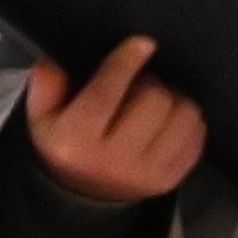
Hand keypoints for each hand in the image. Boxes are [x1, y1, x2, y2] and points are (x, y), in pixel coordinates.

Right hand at [24, 37, 207, 209]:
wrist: (85, 194)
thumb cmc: (66, 142)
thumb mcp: (42, 116)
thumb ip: (44, 86)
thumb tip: (52, 64)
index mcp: (76, 140)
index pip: (106, 94)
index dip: (127, 63)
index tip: (143, 42)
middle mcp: (113, 159)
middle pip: (153, 101)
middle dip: (150, 83)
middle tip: (140, 85)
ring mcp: (145, 173)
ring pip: (183, 117)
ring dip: (174, 101)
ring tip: (157, 103)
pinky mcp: (170, 180)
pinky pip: (196, 139)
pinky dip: (188, 123)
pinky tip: (170, 122)